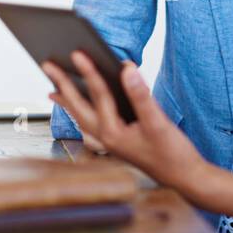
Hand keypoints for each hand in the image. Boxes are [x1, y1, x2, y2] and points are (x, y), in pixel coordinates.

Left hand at [40, 52, 207, 189]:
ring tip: (53, 89)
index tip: (77, 52)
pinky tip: (80, 113)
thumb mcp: (158, 122)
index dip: (88, 71)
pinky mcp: (116, 145)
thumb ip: (141, 95)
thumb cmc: (173, 154)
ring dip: (67, 102)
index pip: (97, 94)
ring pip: (81, 119)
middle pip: (78, 107)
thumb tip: (127, 69)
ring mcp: (109, 144)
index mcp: (113, 132)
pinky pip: (91, 128)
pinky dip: (81, 116)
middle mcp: (106, 138)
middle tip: (47, 65)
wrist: (184, 180)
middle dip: (63, 85)